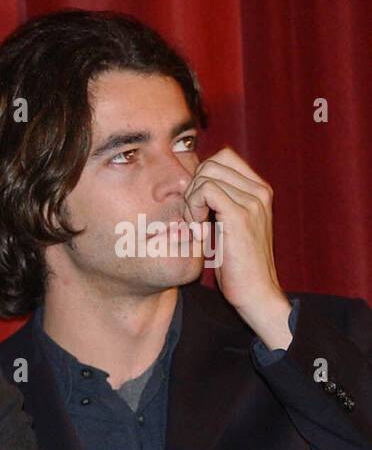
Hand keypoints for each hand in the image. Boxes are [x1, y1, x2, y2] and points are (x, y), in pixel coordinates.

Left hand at [184, 147, 291, 349]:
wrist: (256, 292)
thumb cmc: (237, 265)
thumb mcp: (227, 228)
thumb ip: (217, 204)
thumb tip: (190, 186)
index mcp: (258, 190)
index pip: (223, 157)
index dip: (201, 176)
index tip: (195, 205)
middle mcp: (260, 191)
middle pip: (212, 162)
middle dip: (193, 187)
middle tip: (191, 217)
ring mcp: (253, 201)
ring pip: (207, 175)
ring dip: (191, 199)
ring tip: (194, 224)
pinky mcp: (241, 215)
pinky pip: (206, 190)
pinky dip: (193, 207)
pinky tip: (196, 229)